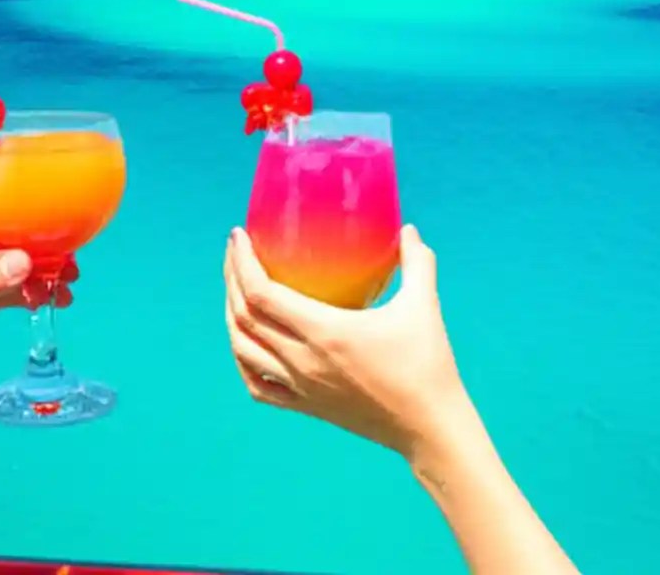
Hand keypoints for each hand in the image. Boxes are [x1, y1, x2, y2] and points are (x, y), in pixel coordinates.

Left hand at [0, 192, 76, 411]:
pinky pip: (9, 289)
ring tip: (70, 282)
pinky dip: (31, 293)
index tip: (48, 199)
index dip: (10, 194)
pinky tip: (55, 301)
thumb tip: (26, 260)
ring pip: (11, 261)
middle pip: (3, 229)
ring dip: (40, 269)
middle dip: (37, 239)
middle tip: (72, 254)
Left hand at [223, 224, 466, 457]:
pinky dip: (242, 360)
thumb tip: (410, 230)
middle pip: (243, 317)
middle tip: (234, 252)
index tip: (238, 236)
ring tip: (234, 291)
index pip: (261, 293)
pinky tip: (245, 344)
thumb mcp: (423, 307)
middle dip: (230, 279)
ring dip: (231, 316)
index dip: (242, 262)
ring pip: (242, 350)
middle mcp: (301, 360)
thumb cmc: (428, 365)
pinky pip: (257, 384)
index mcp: (323, 332)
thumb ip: (416, 263)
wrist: (429, 428)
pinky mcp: (305, 406)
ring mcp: (299, 387)